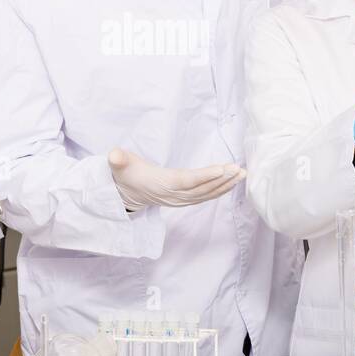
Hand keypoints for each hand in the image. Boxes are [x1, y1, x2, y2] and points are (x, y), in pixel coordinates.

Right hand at [108, 148, 244, 209]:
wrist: (126, 193)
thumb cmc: (126, 174)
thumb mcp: (119, 165)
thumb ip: (117, 160)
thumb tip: (113, 155)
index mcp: (161, 184)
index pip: (186, 180)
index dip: (205, 176)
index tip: (223, 169)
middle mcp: (173, 195)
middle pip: (201, 189)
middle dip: (222, 180)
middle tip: (239, 170)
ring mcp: (180, 200)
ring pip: (206, 194)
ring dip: (225, 185)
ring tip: (241, 174)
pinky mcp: (184, 200)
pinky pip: (205, 196)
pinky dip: (220, 189)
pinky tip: (232, 181)